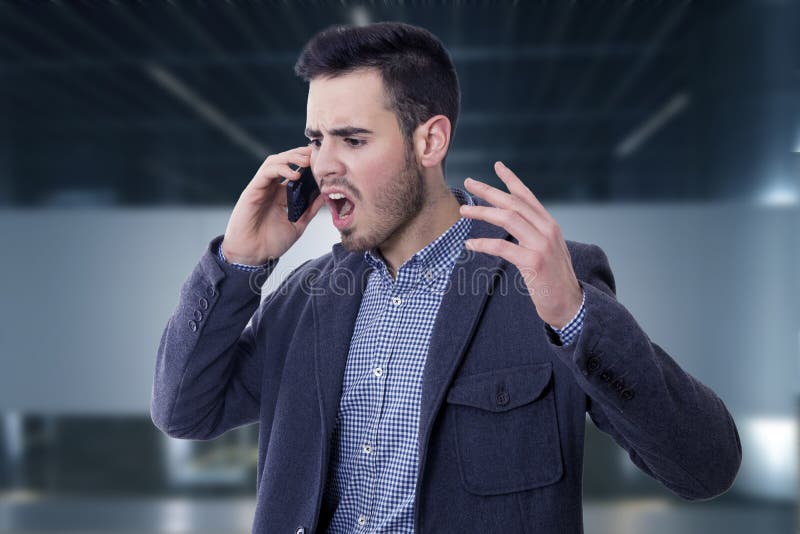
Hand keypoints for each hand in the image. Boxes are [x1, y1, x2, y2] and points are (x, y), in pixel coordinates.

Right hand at [222, 146, 324, 264]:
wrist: (253, 256)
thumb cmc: (272, 242)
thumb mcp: (298, 224)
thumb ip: (310, 209)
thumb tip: (326, 195)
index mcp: (282, 194)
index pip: (295, 170)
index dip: (308, 162)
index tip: (323, 160)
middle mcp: (271, 187)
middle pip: (285, 161)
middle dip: (301, 154)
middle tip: (316, 153)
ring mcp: (262, 187)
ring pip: (275, 161)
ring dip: (291, 157)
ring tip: (307, 161)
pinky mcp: (253, 190)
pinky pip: (266, 172)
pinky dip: (280, 168)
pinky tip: (295, 174)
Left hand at [459, 161, 582, 328]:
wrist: (570, 304)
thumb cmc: (553, 279)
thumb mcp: (547, 250)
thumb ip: (534, 234)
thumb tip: (514, 223)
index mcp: (549, 225)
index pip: (528, 196)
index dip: (512, 180)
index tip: (497, 166)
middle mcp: (547, 230)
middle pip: (514, 203)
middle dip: (490, 191)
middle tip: (469, 182)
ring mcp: (541, 245)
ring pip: (508, 219)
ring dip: (482, 212)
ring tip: (463, 211)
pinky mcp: (534, 262)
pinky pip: (503, 247)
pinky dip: (483, 244)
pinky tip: (469, 244)